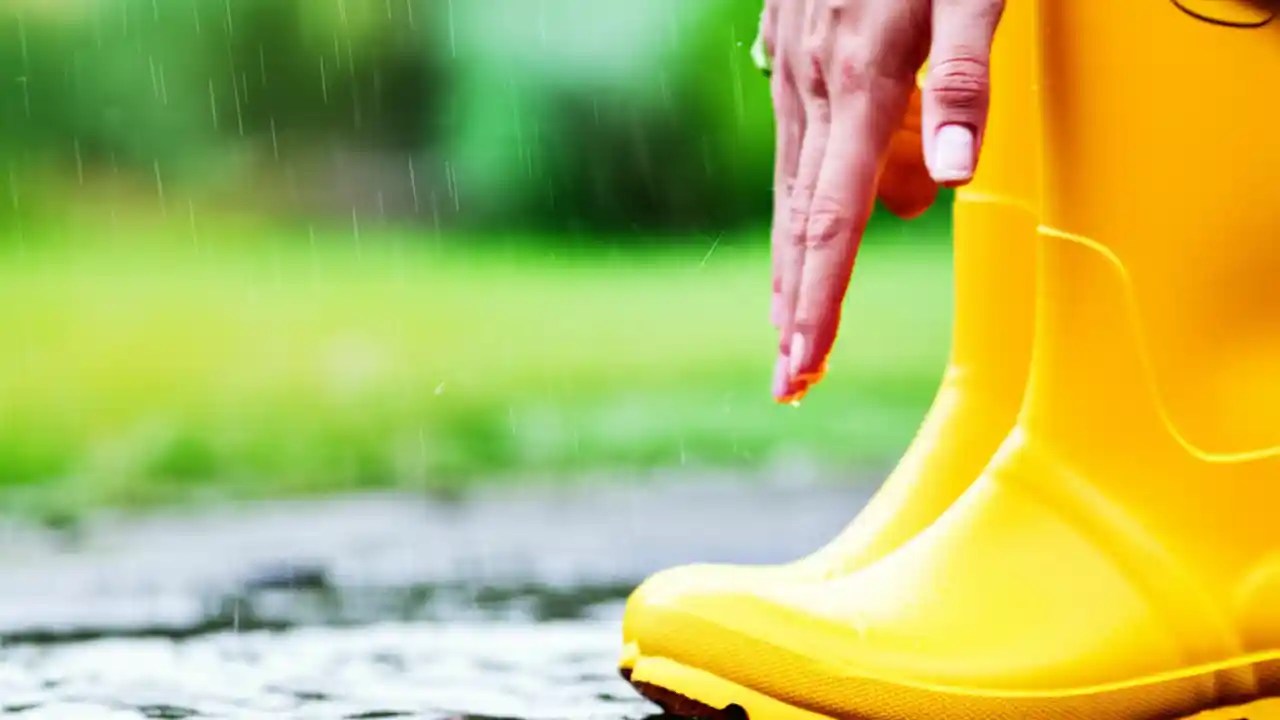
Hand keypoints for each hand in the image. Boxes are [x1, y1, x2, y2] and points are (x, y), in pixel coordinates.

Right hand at [764, 0, 1005, 401]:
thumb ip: (961, 80)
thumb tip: (942, 179)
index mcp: (860, 81)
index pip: (830, 221)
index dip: (816, 302)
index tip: (800, 368)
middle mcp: (814, 85)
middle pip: (797, 222)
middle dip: (795, 307)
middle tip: (786, 379)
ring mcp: (797, 65)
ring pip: (790, 185)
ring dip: (792, 262)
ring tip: (792, 323)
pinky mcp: (794, 45)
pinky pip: (797, 139)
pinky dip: (802, 197)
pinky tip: (803, 220)